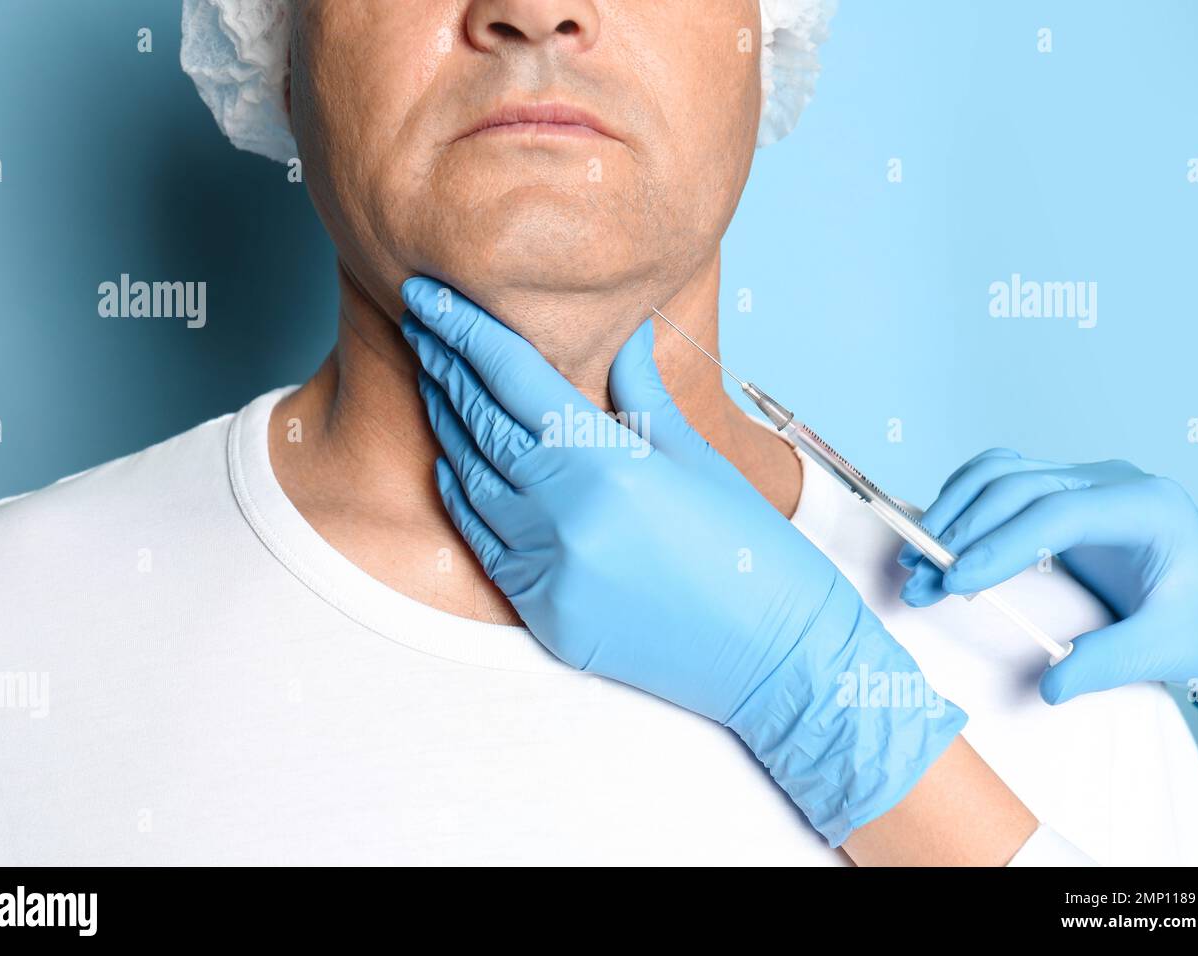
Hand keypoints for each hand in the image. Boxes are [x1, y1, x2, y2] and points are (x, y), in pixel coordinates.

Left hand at [400, 277, 966, 845]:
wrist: (776, 658)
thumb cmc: (754, 551)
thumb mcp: (700, 459)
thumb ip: (643, 395)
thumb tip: (623, 334)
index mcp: (608, 467)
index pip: (515, 381)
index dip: (467, 333)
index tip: (431, 295)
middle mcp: (564, 518)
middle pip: (483, 427)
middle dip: (446, 368)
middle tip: (420, 323)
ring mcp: (548, 571)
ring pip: (472, 483)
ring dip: (447, 428)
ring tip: (431, 381)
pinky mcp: (544, 615)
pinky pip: (485, 544)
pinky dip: (462, 498)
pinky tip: (450, 465)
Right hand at [898, 449, 1197, 771]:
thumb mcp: (1171, 649)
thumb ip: (1111, 662)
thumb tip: (1051, 682)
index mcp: (1148, 507)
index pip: (1057, 511)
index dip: (1000, 543)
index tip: (959, 580)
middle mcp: (1112, 483)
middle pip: (1017, 485)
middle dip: (962, 531)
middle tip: (922, 578)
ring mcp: (1084, 484)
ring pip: (1000, 473)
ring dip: (952, 513)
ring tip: (919, 563)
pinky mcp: (1061, 497)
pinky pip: (1001, 482)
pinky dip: (964, 506)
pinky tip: (941, 540)